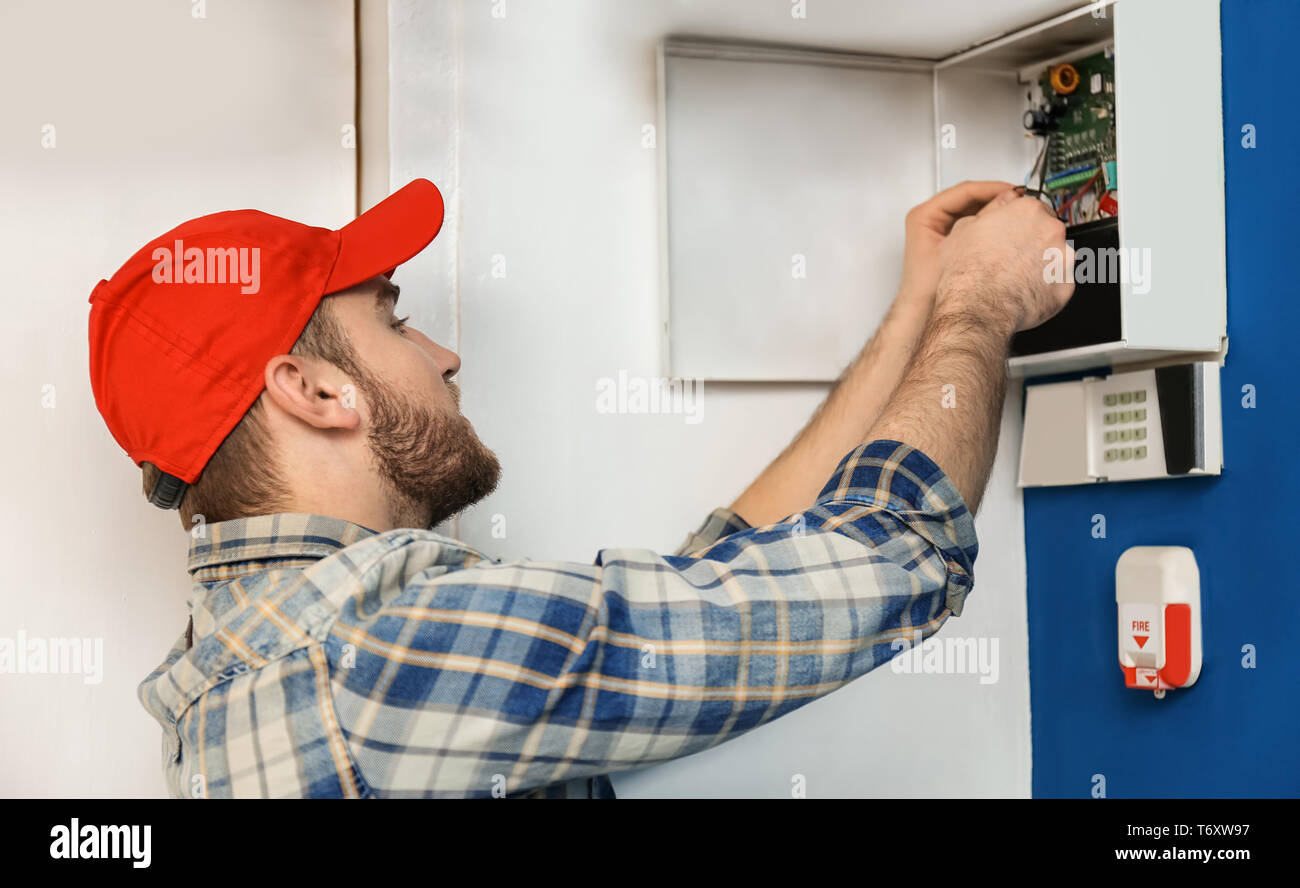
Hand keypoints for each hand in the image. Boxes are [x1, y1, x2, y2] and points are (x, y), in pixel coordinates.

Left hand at [898, 180, 1022, 301]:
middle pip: (971, 200)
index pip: (965, 191)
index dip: (993, 189)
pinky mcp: (948, 243)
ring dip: (994, 214)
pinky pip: (973, 228)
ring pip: (974, 214)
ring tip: (1016, 215)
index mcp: (925, 215)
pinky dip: (989, 228)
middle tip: (1020, 202)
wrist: (920, 314)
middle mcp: (930, 220)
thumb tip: (1008, 199)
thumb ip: (983, 221)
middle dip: (997, 201)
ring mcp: (939, 231)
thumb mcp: (962, 248)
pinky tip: (1006, 233)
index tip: (1014, 191)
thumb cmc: (930, 288)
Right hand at [933, 191, 1074, 334]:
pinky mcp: (1066, 286)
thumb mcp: (963, 229)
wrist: (976, 310)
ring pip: (1056, 258)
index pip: (1034, 208)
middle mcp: (1051, 230)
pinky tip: (1024, 293)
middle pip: (1048, 232)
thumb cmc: (967, 273)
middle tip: (1010, 260)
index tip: (1013, 235)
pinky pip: (1058, 284)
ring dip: (1041, 266)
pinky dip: (1046, 289)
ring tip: (1015, 279)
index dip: (1020, 224)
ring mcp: (1063, 259)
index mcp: (1027, 210)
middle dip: (1033, 244)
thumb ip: (988, 213)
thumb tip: (995, 210)